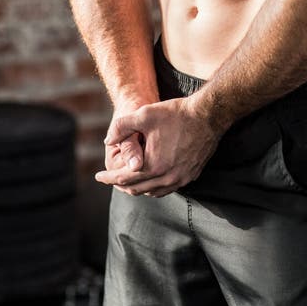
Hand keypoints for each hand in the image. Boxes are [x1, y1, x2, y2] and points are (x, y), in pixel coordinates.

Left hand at [95, 96, 221, 197]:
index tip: (98, 177)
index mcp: (153, 166)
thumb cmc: (176, 113)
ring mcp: (181, 179)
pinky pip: (167, 188)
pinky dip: (154, 186)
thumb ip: (121, 127)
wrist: (208, 115)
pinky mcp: (191, 176)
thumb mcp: (144, 114)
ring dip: (137, 187)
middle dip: (120, 185)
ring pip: (152, 191)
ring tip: (128, 180)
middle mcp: (167, 178)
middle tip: (110, 179)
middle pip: (136, 189)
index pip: (123, 178)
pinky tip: (150, 178)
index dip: (108, 178)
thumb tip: (107, 141)